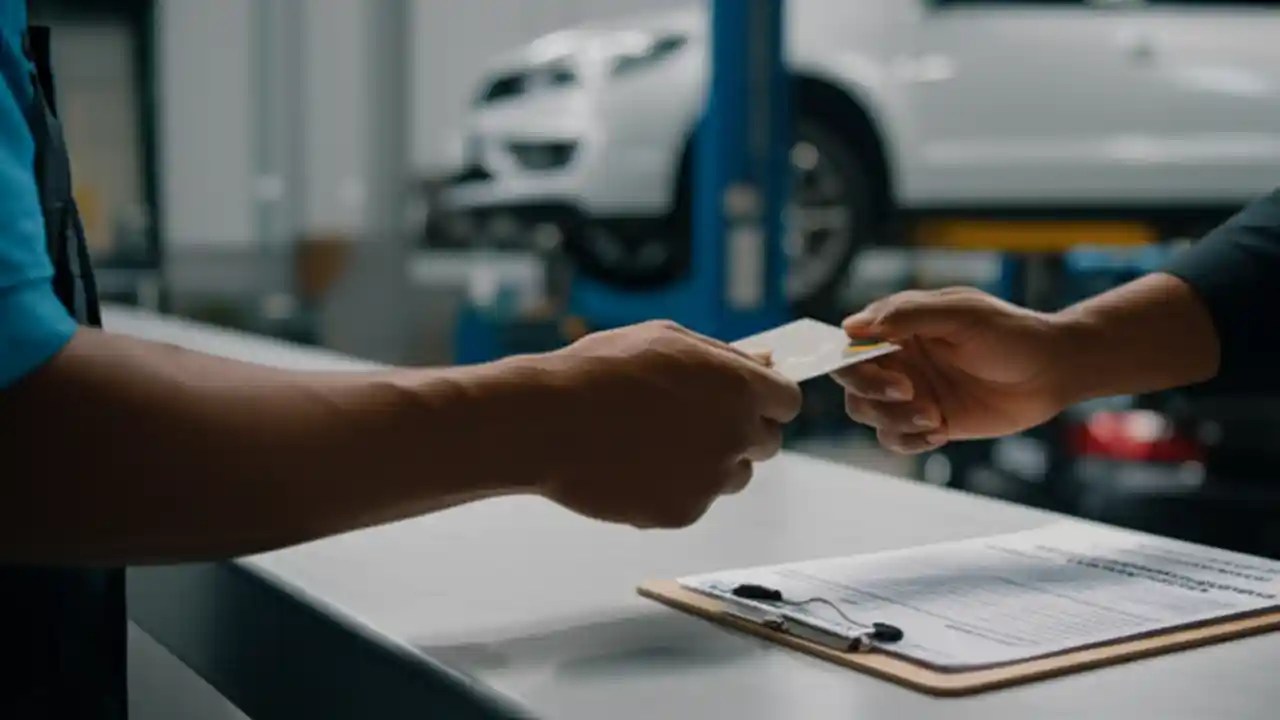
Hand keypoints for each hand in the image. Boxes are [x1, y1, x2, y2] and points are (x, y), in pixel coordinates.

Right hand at [539, 320, 801, 527]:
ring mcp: (711, 478)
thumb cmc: (601, 370)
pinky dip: (673, 488)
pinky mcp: (684, 512)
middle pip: (766, 443)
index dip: (766, 400)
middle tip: (692, 421)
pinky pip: (694, 501)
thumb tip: (765, 359)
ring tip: (656, 443)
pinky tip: (634, 466)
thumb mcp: (666, 340)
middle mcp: (736, 434)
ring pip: (733, 476)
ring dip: (711, 463)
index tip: (743, 401)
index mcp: (739, 386)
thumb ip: (724, 354)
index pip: (787, 402)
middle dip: (741, 433)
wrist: (546, 423)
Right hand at [833, 288, 1068, 454]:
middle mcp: (899, 360)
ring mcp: (911, 394)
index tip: (886, 367)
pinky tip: (939, 431)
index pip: (851, 345)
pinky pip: (894, 439)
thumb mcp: (962, 313)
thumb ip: (908, 314)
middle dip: (874, 392)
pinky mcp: (928, 422)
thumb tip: (853, 326)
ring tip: (934, 417)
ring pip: (869, 414)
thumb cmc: (1011, 333)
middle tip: (911, 392)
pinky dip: (908, 440)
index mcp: (900, 328)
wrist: (1052, 371)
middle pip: (852, 384)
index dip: (855, 361)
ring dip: (894, 419)